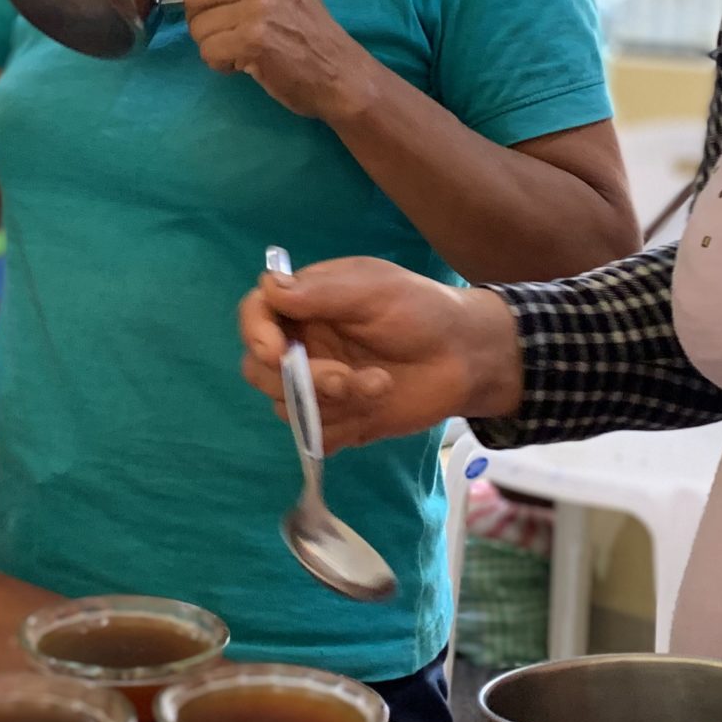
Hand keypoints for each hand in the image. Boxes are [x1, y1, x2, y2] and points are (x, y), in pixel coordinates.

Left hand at [182, 0, 380, 121]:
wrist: (341, 75)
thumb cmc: (311, 34)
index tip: (219, 0)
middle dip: (201, 18)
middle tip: (224, 33)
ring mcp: (259, 7)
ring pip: (198, 25)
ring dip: (212, 44)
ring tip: (239, 50)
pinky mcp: (253, 40)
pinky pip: (207, 51)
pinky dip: (219, 64)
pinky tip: (242, 65)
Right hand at [238, 256, 522, 449]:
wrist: (465, 356)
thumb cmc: (421, 311)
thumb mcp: (374, 288)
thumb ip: (321, 291)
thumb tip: (269, 286)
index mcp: (306, 305)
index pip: (255, 315)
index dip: (256, 334)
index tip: (278, 353)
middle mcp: (303, 345)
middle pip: (259, 370)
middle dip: (300, 380)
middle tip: (344, 378)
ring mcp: (317, 386)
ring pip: (287, 407)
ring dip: (331, 403)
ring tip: (379, 385)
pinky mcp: (337, 420)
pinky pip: (314, 435)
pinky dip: (342, 426)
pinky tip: (376, 406)